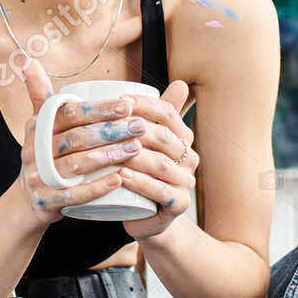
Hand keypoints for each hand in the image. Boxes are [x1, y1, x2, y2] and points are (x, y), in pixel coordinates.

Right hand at [14, 58, 145, 226]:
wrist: (27, 201)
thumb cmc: (43, 156)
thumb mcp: (38, 126)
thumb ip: (41, 94)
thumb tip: (29, 60)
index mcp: (37, 127)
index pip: (70, 113)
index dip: (98, 109)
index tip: (128, 105)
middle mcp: (35, 150)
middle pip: (77, 138)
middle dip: (111, 131)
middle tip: (140, 126)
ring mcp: (39, 177)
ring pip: (77, 164)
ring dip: (109, 155)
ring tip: (136, 148)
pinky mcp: (46, 201)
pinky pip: (74, 194)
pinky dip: (97, 187)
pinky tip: (120, 179)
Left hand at [115, 79, 197, 240]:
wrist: (145, 217)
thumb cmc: (139, 174)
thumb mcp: (141, 142)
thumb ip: (148, 114)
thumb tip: (174, 81)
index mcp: (182, 137)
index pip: (168, 112)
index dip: (144, 105)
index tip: (118, 101)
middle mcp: (189, 157)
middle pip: (164, 136)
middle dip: (136, 129)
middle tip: (108, 127)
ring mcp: (186, 182)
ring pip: (161, 164)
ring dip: (134, 156)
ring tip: (109, 152)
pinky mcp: (179, 204)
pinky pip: (160, 192)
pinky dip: (139, 183)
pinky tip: (121, 177)